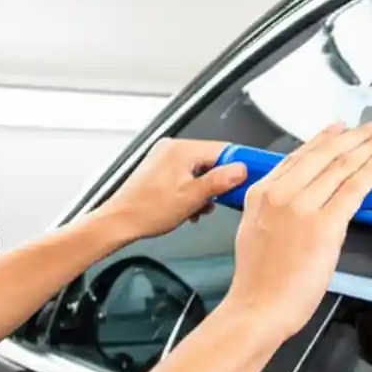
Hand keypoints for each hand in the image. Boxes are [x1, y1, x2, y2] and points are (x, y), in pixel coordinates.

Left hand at [95, 138, 247, 240]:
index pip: (223, 150)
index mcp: (181, 150)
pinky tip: (191, 207)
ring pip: (200, 170)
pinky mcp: (161, 170)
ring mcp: (165, 158)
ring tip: (200, 207)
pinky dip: (193, 190)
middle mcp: (172, 149)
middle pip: (212, 160)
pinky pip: (187, 175)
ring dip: (206, 190)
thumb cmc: (147, 210)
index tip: (251, 176)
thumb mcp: (192, 197)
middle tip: (225, 199)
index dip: (239, 165)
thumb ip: (219, 181)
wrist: (120, 222)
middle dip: (219, 182)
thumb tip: (241, 170)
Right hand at [222, 119, 371, 339]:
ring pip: (342, 167)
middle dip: (355, 136)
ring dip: (368, 148)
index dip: (325, 138)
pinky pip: (353, 190)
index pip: (299, 155)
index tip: (341, 128)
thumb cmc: (258, 280)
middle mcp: (281, 193)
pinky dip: (371, 171)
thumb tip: (303, 196)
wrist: (258, 307)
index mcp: (262, 192)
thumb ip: (277, 207)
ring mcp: (303, 207)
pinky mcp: (325, 226)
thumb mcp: (255, 229)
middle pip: (325, 155)